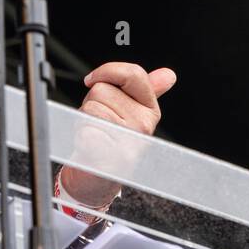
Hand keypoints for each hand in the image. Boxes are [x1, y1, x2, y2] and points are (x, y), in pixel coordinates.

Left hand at [63, 62, 176, 205]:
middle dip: (91, 102)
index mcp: (150, 110)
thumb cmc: (110, 140)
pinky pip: (85, 128)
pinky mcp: (110, 156)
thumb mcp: (131, 112)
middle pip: (101, 90)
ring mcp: (129, 141)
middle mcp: (143, 124)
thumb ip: (147, 91)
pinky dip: (80, 134)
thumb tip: (168, 75)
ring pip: (90, 108)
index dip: (107, 71)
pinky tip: (90, 144)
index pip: (134, 74)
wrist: (98, 177)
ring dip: (83, 118)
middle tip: (99, 122)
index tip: (93, 80)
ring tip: (95, 133)